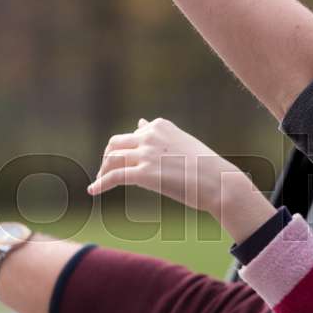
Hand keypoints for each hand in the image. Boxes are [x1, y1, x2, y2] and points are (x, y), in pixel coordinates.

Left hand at [88, 117, 274, 244]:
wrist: (219, 183)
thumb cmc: (205, 166)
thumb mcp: (181, 142)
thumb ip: (159, 134)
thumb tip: (140, 122)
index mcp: (160, 126)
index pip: (132, 134)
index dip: (124, 150)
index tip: (122, 162)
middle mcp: (150, 136)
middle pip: (115, 143)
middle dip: (108, 157)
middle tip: (106, 171)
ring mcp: (146, 154)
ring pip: (112, 159)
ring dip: (103, 171)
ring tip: (101, 182)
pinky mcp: (144, 174)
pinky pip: (113, 177)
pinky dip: (100, 184)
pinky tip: (93, 191)